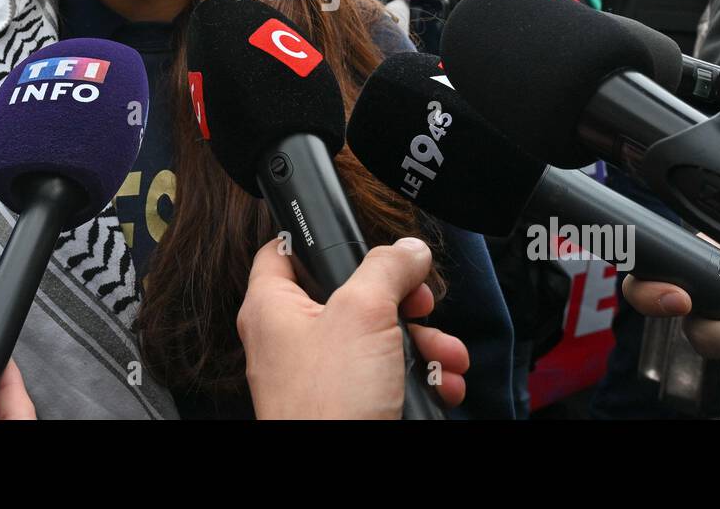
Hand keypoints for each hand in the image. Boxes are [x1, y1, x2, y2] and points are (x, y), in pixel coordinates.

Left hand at [237, 237, 468, 418]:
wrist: (337, 483)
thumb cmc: (328, 404)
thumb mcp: (363, 314)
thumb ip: (386, 269)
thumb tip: (408, 249)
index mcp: (274, 307)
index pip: (282, 251)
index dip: (319, 238)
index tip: (358, 236)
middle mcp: (291, 339)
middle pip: (349, 295)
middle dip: (402, 301)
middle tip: (421, 303)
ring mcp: (319, 375)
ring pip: (376, 339)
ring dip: (422, 343)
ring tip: (445, 354)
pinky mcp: (346, 406)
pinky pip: (385, 377)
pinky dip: (418, 377)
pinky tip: (442, 383)